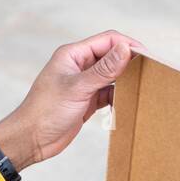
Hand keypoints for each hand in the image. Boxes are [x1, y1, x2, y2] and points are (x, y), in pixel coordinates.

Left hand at [0, 29, 142, 170]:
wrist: (30, 140)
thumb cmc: (45, 111)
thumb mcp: (77, 88)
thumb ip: (103, 69)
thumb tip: (126, 48)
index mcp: (73, 55)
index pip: (108, 41)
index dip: (128, 45)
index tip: (147, 56)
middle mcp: (79, 66)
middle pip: (112, 57)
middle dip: (129, 63)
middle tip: (149, 72)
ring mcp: (84, 84)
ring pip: (112, 76)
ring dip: (124, 81)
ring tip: (141, 88)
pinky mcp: (86, 101)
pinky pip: (108, 94)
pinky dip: (118, 98)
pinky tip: (125, 104)